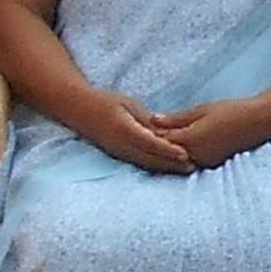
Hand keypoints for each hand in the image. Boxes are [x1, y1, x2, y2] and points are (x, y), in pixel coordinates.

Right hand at [70, 86, 190, 173]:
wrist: (77, 110)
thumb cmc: (104, 102)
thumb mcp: (128, 104)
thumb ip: (146, 119)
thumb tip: (164, 130)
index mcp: (125, 129)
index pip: (151, 143)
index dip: (169, 150)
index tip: (186, 155)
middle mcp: (121, 145)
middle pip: (151, 158)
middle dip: (172, 164)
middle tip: (193, 167)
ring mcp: (118, 152)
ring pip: (146, 163)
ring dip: (165, 168)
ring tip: (184, 169)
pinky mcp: (117, 155)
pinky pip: (138, 162)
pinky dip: (154, 166)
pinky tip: (166, 167)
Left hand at [139, 93, 270, 171]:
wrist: (258, 122)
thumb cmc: (230, 111)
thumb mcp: (201, 110)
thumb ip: (177, 118)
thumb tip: (153, 120)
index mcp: (190, 140)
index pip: (161, 140)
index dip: (147, 134)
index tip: (132, 127)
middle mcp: (195, 156)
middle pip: (166, 155)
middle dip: (153, 147)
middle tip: (135, 139)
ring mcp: (203, 162)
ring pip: (176, 161)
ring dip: (165, 154)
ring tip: (151, 144)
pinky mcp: (210, 163)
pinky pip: (188, 162)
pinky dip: (178, 156)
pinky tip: (173, 149)